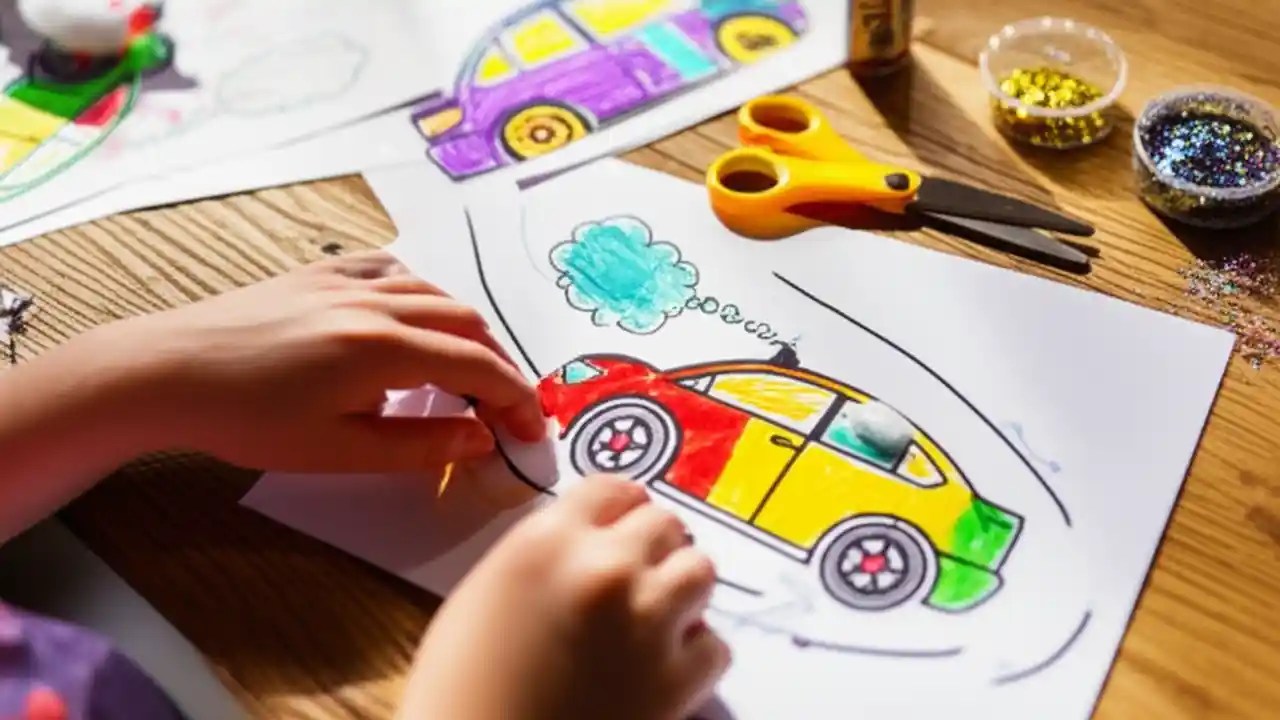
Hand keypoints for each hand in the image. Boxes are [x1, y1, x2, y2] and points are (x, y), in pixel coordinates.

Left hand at [70, 250, 544, 472]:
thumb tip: (479, 438)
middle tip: (506, 410)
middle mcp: (376, 303)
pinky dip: (423, 295)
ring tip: (468, 371)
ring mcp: (349, 280)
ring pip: (436, 292)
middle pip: (468, 322)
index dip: (516, 399)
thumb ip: (420, 445)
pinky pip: (394, 270)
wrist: (169, 370)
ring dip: (466, 330)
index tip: (531, 431)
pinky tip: (415, 318)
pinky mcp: (323, 272)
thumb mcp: (338, 450)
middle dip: (500, 366)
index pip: (478, 366)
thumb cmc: (247, 420)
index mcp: (383, 349)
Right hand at [397, 476, 730, 719]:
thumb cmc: (459, 683)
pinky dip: (696, 654)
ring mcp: (648, 621)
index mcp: (549, 539)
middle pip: (664, 523)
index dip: (620, 509)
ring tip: (659, 615)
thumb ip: (545, 554)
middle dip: (653, 547)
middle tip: (637, 577)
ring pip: (701, 570)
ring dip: (683, 588)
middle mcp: (607, 567)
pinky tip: (664, 668)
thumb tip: (591, 541)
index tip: (621, 526)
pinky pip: (715, 645)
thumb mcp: (486, 591)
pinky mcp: (676, 681)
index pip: (613, 488)